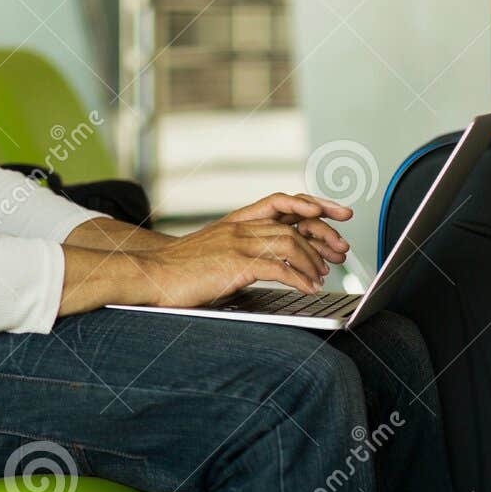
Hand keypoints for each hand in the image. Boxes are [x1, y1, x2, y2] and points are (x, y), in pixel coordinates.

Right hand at [125, 210, 343, 307]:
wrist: (149, 275)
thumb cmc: (179, 271)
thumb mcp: (214, 252)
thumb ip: (240, 250)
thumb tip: (272, 261)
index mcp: (235, 221)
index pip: (282, 202)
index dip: (313, 204)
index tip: (337, 213)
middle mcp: (239, 226)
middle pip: (294, 220)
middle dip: (323, 233)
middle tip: (341, 249)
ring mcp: (236, 243)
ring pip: (290, 242)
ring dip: (313, 260)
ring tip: (323, 275)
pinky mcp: (234, 264)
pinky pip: (279, 267)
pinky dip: (299, 278)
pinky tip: (308, 289)